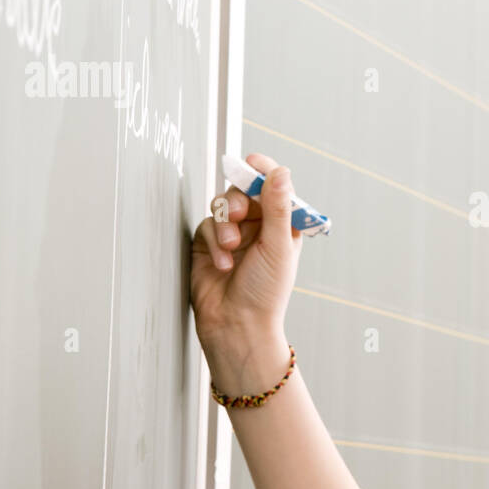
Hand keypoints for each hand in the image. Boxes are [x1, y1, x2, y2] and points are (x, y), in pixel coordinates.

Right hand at [191, 153, 303, 392]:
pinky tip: (222, 263)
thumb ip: (277, 208)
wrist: (236, 324)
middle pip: (244, 190)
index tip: (253, 164)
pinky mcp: (208, 244)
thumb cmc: (265, 293)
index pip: (275, 186)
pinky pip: (206, 226)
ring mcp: (233, 234)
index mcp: (282, 224)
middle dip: (239, 200)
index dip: (264, 172)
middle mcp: (259, 226)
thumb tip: (281, 172)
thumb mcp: (277, 247)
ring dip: (225, 223)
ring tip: (231, 247)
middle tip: (239, 214)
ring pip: (222, 205)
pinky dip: (213, 242)